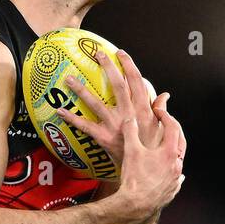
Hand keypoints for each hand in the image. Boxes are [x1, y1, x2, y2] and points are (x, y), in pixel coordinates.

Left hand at [54, 49, 157, 167]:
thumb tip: (164, 96)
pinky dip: (71, 118)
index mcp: (143, 110)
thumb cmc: (153, 149)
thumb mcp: (163, 128)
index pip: (137, 82)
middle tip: (97, 54)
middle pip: (117, 86)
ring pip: (96, 103)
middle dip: (108, 68)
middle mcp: (129, 114)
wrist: (144, 170)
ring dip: (81, 90)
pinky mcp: (103, 138)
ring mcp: (115, 125)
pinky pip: (85, 126)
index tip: (120, 53)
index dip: (129, 66)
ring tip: (69, 78)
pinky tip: (60, 111)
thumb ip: (161, 110)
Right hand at [108, 90, 186, 223]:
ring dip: (174, 149)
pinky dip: (172, 169)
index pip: (172, 127)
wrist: (136, 205)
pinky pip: (176, 176)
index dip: (165, 116)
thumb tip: (130, 118)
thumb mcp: (131, 151)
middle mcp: (177, 165)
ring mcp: (176, 179)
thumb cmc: (134, 178)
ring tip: (166, 144)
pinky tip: (168, 170)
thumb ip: (131, 131)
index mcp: (169, 152)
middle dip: (173, 129)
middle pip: (180, 141)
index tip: (158, 110)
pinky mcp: (172, 190)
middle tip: (165, 122)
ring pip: (179, 159)